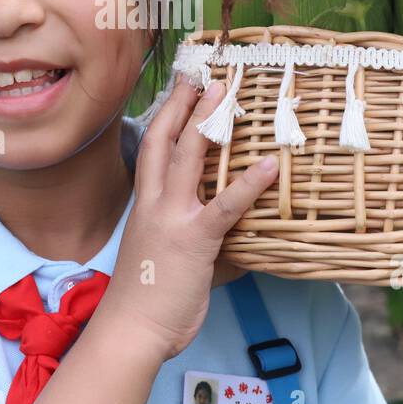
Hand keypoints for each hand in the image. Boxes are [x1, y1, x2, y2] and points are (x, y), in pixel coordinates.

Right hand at [98, 75, 279, 360]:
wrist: (132, 329)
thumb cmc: (148, 299)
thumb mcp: (168, 258)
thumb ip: (203, 241)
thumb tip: (239, 241)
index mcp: (145, 204)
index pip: (152, 148)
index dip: (166, 115)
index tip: (181, 88)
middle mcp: (155, 203)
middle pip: (165, 140)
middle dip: (182, 104)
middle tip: (200, 75)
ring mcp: (173, 218)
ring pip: (188, 158)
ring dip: (207, 123)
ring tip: (226, 93)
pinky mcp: (195, 239)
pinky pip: (225, 205)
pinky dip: (248, 183)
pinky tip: (269, 166)